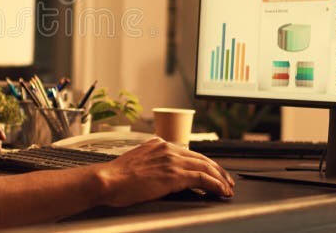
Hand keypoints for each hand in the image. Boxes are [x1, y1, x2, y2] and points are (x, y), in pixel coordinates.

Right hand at [96, 137, 234, 205]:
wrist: (107, 180)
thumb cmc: (116, 177)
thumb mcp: (136, 163)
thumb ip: (151, 163)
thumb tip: (161, 174)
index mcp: (158, 145)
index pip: (189, 153)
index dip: (204, 163)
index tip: (212, 172)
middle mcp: (167, 149)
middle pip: (201, 158)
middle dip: (217, 171)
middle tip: (227, 181)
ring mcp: (172, 160)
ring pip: (206, 167)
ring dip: (220, 179)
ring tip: (227, 189)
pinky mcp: (175, 174)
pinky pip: (203, 178)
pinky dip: (216, 185)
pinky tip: (221, 191)